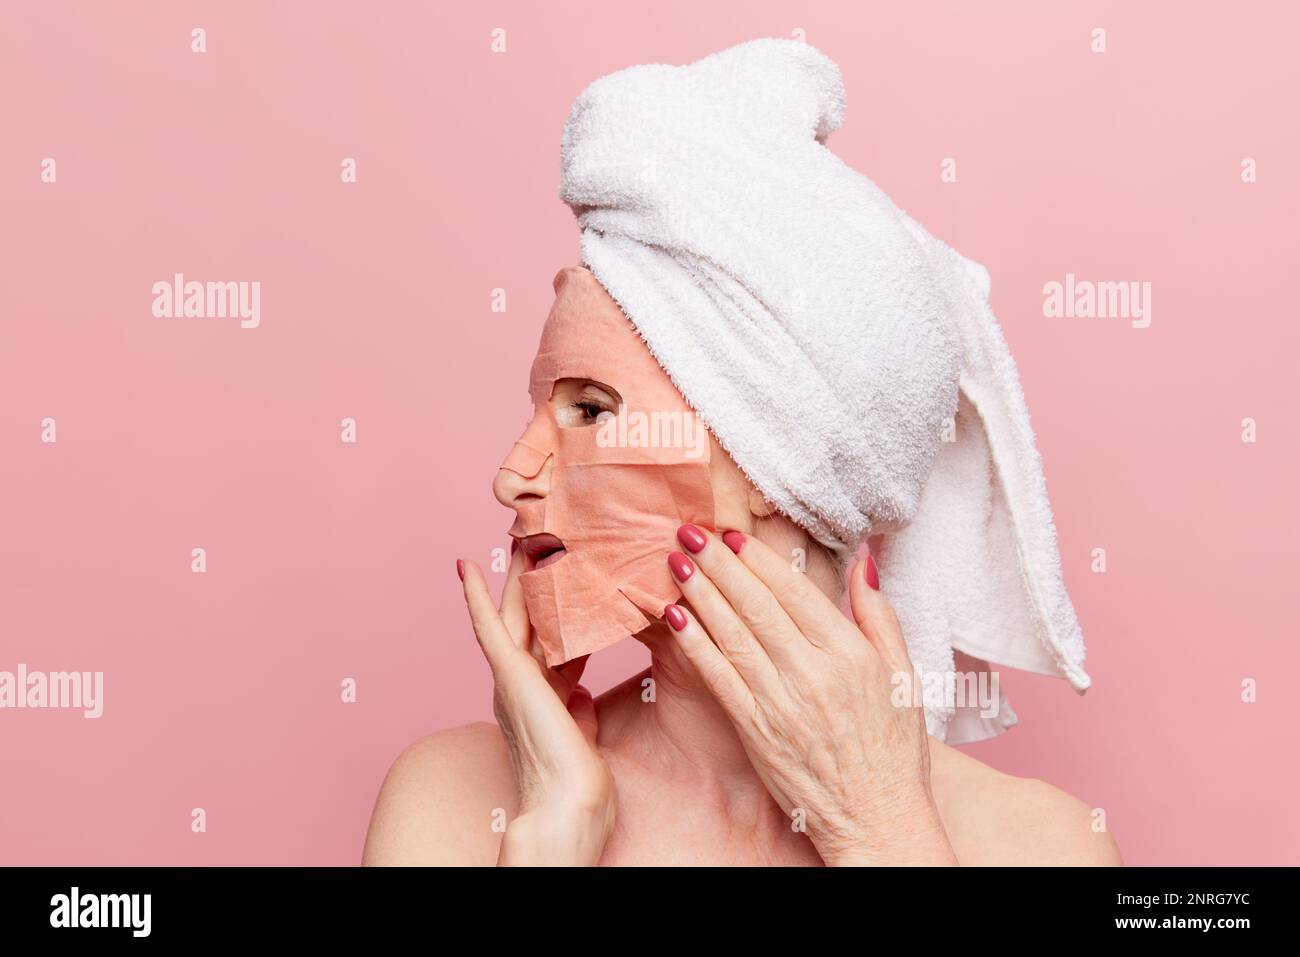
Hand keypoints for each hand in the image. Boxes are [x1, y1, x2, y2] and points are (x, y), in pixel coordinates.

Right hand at [458, 547, 614, 865]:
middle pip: (527, 611)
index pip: (550, 631)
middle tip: (539, 528)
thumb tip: (582, 694)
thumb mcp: (583, 730)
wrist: (569, 808)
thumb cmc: (580, 781)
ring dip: (515, 570)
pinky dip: (477, 597)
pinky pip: (489, 628)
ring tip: (520, 528)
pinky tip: (465, 566)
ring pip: (513, 609)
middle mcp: (519, 679)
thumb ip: (579, 707)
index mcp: (539, 690)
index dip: (557, 598)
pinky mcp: (509, 676)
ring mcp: (511, 676)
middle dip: (534, 572)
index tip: (568, 567)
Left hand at [663, 525, 957, 865]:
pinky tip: (674, 617)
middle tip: (689, 530)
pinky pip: (718, 678)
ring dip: (699, 594)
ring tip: (676, 560)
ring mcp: (781, 704)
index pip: (794, 592)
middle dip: (718, 563)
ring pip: (732, 635)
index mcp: (850, 655)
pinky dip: (694, 644)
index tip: (731, 533)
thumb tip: (863, 559)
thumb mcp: (905, 675)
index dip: (757, 558)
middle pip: (756, 606)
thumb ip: (879, 614)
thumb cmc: (894, 750)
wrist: (878, 820)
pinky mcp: (756, 731)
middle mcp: (813, 674)